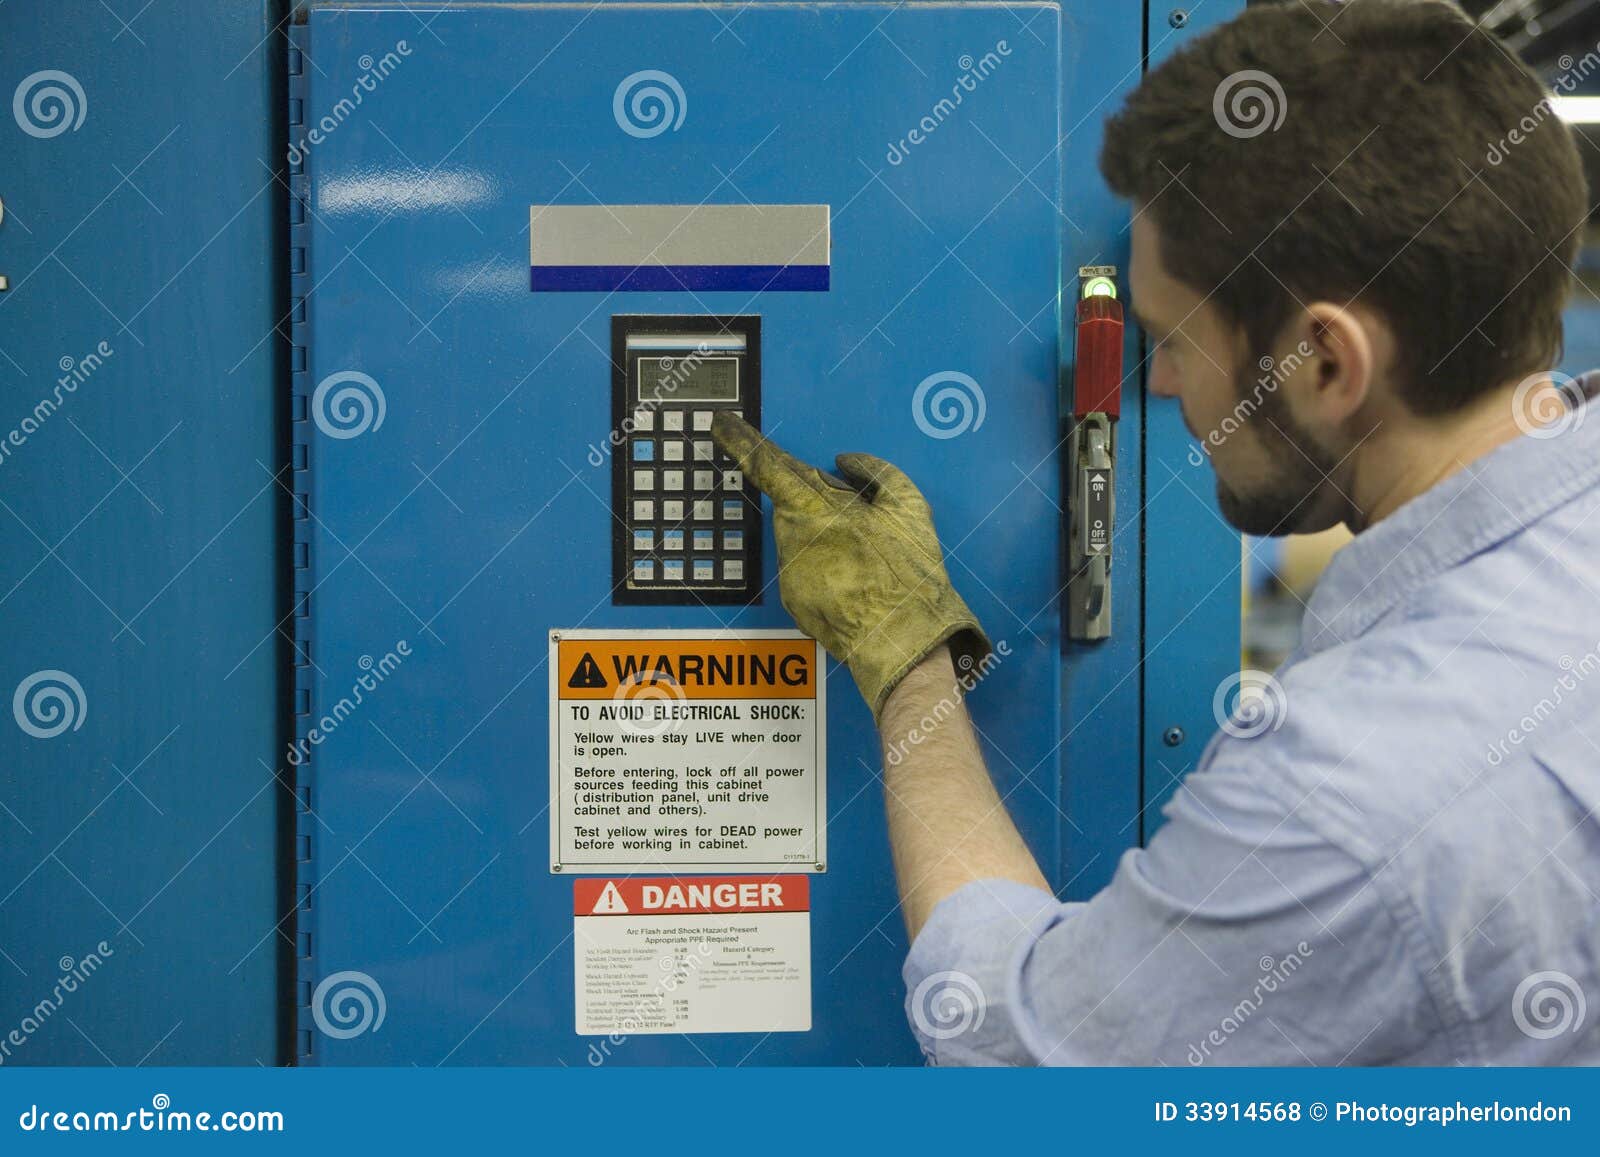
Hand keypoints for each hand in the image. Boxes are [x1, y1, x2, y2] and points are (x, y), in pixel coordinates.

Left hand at [712, 412, 990, 718]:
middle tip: (857, 519)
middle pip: (791, 503)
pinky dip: (826, 567)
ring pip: (799, 537)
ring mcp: (788, 573)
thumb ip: (874, 472)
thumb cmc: (907, 577)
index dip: (740, 441)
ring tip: (866, 557)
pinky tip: (857, 580)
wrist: (903, 642)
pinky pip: (803, 568)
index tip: (721, 424)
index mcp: (816, 510)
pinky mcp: (793, 600)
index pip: (767, 465)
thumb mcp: (909, 507)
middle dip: (816, 502)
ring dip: (824, 536)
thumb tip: (845, 463)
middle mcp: (792, 540)